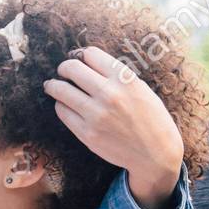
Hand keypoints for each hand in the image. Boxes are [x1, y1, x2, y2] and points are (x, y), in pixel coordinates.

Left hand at [42, 45, 183, 208]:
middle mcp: (109, 94)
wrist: (156, 154)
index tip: (78, 59)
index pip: (90, 54)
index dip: (82, 55)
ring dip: (54, 85)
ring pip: (60, 90)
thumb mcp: (140, 89)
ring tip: (52, 86)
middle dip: (64, 67)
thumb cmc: (150, 118)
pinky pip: (62, 112)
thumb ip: (116, 75)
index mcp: (125, 79)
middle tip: (63, 71)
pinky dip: (60, 105)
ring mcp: (96, 115)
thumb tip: (86, 61)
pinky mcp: (87, 133)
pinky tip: (64, 105)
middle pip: (71, 68)